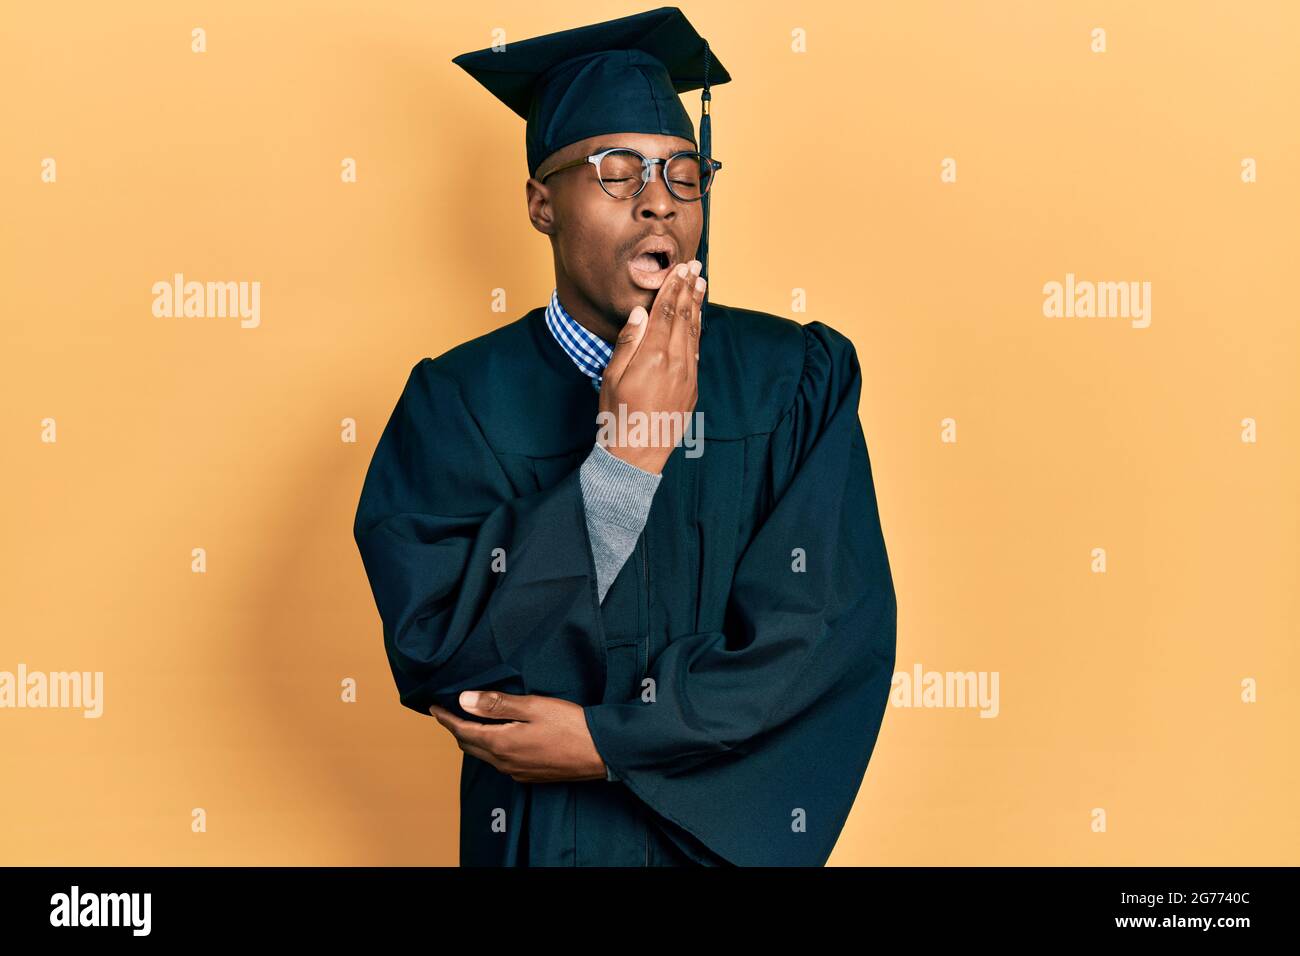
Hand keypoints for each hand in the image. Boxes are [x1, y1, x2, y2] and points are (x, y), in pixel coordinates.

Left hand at [428, 690, 607, 782]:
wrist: (600, 753)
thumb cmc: (569, 726)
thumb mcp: (532, 707)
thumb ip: (496, 704)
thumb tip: (464, 700)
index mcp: (501, 742)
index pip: (462, 730)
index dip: (446, 718)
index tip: (434, 708)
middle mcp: (504, 761)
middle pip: (470, 745)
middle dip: (456, 728)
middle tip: (448, 713)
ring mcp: (517, 771)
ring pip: (484, 755)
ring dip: (473, 739)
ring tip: (469, 723)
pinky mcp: (529, 775)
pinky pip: (500, 762)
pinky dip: (490, 748)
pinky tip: (498, 739)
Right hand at [598, 259, 705, 474]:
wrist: (637, 453)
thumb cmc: (618, 414)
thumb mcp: (612, 376)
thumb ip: (628, 342)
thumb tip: (640, 312)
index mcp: (654, 356)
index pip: (666, 312)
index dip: (674, 287)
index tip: (680, 267)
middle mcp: (676, 362)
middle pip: (684, 317)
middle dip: (689, 289)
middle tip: (696, 267)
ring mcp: (687, 375)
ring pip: (694, 332)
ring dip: (697, 306)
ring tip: (701, 285)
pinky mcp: (692, 388)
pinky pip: (697, 351)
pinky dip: (698, 331)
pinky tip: (698, 320)